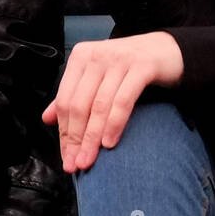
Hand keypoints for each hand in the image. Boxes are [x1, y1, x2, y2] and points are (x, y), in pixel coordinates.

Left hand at [42, 32, 183, 172]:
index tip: (66, 157)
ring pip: (99, 106)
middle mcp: (97, 55)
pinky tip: (109, 144)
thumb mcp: (98, 77)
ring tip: (88, 161)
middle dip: (75, 139)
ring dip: (91, 138)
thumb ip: (74, 95)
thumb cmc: (129, 67)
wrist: (168, 50)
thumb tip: (46, 119)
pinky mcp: (141, 67)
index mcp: (81, 56)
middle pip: (79, 105)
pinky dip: (114, 125)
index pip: (65, 100)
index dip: (64, 132)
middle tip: (75, 165)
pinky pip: (123, 101)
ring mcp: (119, 59)